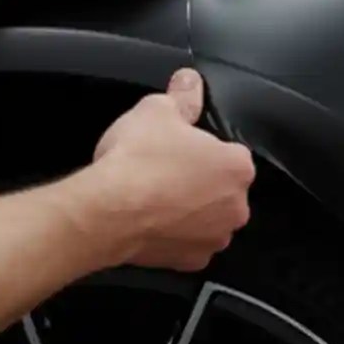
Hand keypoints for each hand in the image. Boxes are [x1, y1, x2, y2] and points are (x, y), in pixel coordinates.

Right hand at [88, 69, 254, 270]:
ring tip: (154, 197)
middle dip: (199, 180)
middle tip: (163, 171)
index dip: (201, 147)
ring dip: (189, 209)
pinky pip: (188, 243)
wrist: (106, 212)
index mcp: (237, 166)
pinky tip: (150, 221)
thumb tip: (189, 81)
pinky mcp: (192, 262)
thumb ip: (181, 96)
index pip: (229, 152)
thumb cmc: (136, 161)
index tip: (178, 147)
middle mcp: (236, 206)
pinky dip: (174, 235)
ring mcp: (216, 237)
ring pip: (207, 217)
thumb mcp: (156, 110)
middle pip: (221, 187)